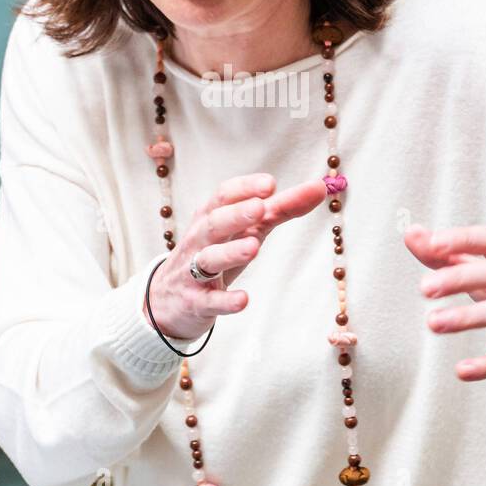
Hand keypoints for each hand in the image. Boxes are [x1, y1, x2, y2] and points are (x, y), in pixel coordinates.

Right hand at [144, 172, 327, 341]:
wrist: (167, 300)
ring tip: (254, 247)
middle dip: (236, 215)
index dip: (245, 188)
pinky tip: (243, 299)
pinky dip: (225, 300)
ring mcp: (194, 272)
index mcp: (210, 217)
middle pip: (214, 224)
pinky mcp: (195, 302)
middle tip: (260, 207)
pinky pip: (210, 301)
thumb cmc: (213, 255)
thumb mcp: (244, 230)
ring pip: (209, 259)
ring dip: (230, 252)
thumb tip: (318, 189)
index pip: (223, 196)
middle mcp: (199, 241)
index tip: (270, 184)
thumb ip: (279, 210)